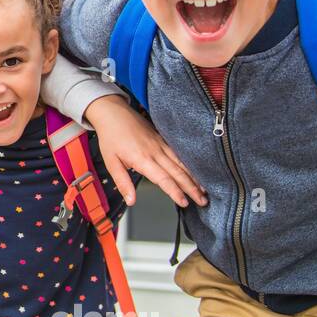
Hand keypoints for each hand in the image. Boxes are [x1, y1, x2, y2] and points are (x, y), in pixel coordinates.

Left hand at [82, 94, 206, 208]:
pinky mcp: (163, 139)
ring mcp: (161, 144)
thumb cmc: (111, 137)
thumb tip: (131, 201)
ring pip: (182, 163)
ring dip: (194, 177)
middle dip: (192, 188)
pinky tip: (197, 171)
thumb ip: (123, 183)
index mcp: (142, 159)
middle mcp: (155, 152)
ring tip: (205, 190)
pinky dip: (190, 164)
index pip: (163, 179)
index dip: (175, 192)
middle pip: (178, 172)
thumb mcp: (111, 162)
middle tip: (203, 201)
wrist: (113, 113)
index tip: (184, 203)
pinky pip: (179, 153)